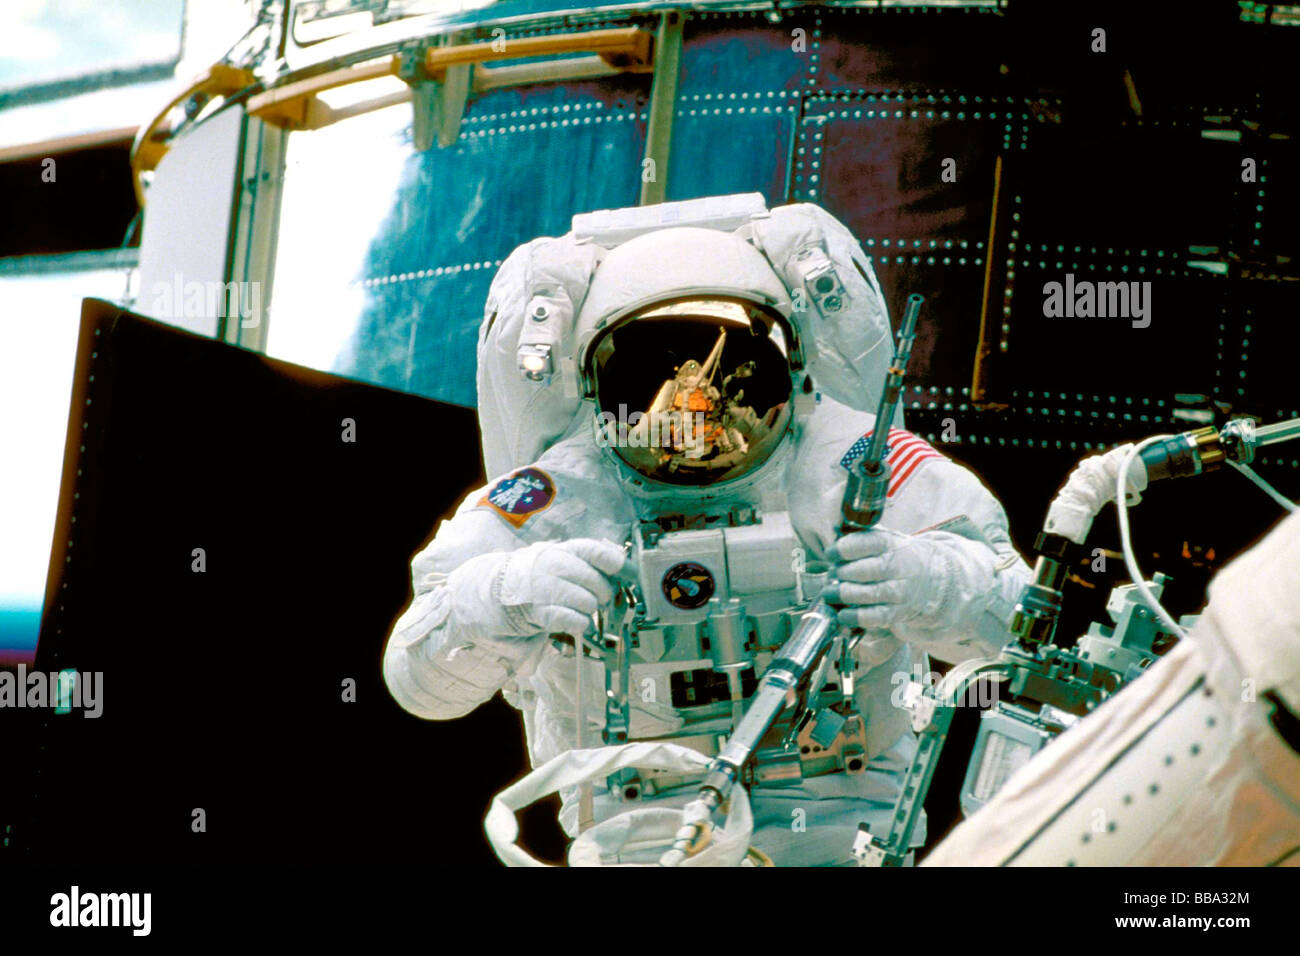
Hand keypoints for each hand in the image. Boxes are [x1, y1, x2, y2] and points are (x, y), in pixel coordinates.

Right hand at [492, 538, 626, 637]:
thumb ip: (590, 561)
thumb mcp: (563, 559)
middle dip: (604, 594)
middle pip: (597, 583)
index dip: (617, 563)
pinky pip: (576, 622)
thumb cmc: (542, 575)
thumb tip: (625, 569)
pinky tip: (575, 620)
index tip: (629, 573)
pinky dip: (581, 624)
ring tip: (580, 607)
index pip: (595, 551)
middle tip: (598, 597)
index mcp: (563, 550)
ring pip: (589, 604)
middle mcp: (554, 566)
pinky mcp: (541, 613)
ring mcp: (545, 589)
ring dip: (590, 610)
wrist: (502, 591)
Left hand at [824, 527, 948, 632]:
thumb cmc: (895, 556)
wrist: (929, 579)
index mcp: (890, 544)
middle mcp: (896, 567)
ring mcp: (898, 591)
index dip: (843, 549)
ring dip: (843, 594)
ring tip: (829, 593)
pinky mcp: (896, 613)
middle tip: (831, 575)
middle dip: (841, 573)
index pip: (866, 543)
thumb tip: (833, 532)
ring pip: (867, 594)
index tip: (830, 554)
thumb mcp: (883, 538)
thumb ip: (859, 535)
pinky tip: (842, 614)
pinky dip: (854, 617)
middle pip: (864, 571)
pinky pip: (874, 617)